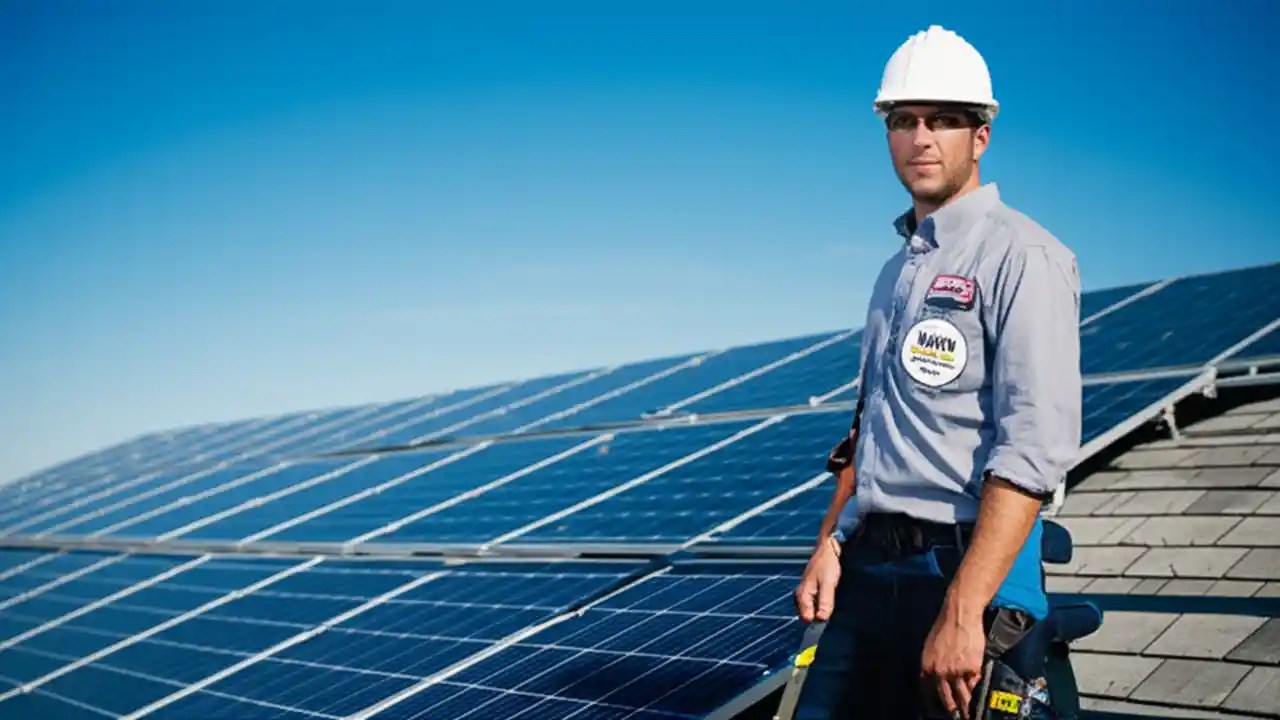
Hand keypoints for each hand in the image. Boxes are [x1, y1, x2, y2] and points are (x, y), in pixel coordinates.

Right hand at [794, 535, 840, 622]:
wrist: (830, 546)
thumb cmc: (828, 563)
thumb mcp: (828, 583)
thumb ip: (825, 601)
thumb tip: (821, 619)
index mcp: (802, 594)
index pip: (807, 618)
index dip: (818, 620)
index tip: (829, 617)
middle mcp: (802, 595)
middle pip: (810, 615)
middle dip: (821, 616)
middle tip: (833, 610)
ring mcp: (808, 592)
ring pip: (814, 609)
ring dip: (824, 610)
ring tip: (835, 604)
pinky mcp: (815, 590)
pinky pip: (818, 603)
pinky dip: (825, 604)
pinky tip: (834, 600)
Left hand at [920, 604, 984, 718]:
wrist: (959, 614)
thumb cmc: (945, 626)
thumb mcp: (931, 646)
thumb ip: (933, 663)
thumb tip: (935, 677)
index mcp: (927, 666)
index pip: (929, 691)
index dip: (935, 702)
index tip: (942, 709)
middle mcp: (939, 672)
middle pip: (946, 697)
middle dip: (952, 709)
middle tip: (957, 716)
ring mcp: (956, 671)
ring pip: (962, 694)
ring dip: (967, 706)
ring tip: (970, 714)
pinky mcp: (971, 668)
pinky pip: (975, 684)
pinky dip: (978, 692)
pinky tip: (980, 700)